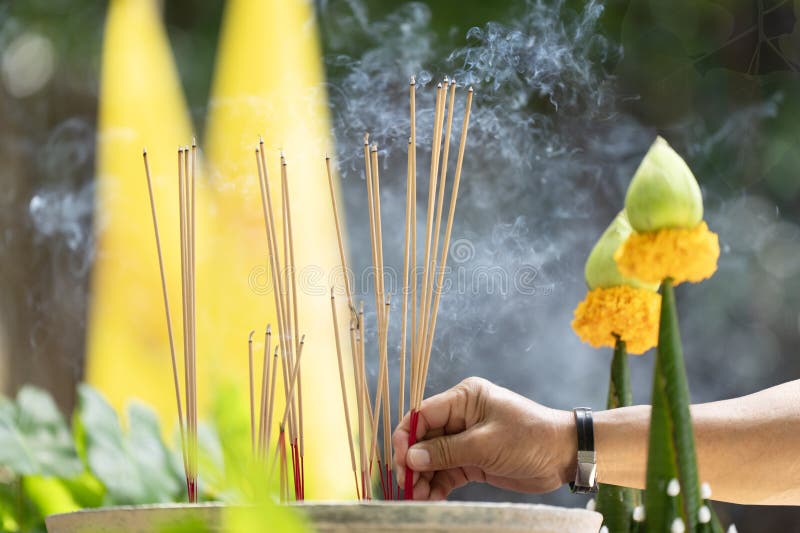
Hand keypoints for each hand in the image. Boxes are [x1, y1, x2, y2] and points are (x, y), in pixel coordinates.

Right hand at [392, 377, 575, 499]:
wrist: (563, 455)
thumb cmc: (529, 437)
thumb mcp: (486, 444)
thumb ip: (447, 451)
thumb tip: (411, 456)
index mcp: (464, 399)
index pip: (423, 414)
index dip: (406, 436)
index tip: (399, 460)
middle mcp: (461, 416)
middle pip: (425, 438)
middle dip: (413, 461)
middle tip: (405, 484)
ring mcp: (466, 439)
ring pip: (433, 458)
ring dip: (423, 476)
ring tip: (417, 496)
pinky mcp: (473, 460)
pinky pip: (447, 471)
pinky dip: (437, 484)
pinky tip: (430, 497)